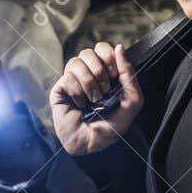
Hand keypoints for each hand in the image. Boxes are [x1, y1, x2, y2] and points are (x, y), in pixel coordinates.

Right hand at [50, 43, 142, 157]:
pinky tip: (80, 104)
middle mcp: (87, 74)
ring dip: (89, 82)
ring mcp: (72, 81)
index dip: (108, 57)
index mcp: (104, 73)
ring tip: (94, 100)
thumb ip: (130, 75)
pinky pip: (67, 77)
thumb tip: (119, 48)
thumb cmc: (111, 127)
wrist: (92, 144)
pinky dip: (78, 92)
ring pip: (76, 62)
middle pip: (89, 51)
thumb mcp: (132, 102)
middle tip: (105, 88)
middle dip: (100, 69)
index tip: (114, 75)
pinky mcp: (60, 89)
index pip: (103, 49)